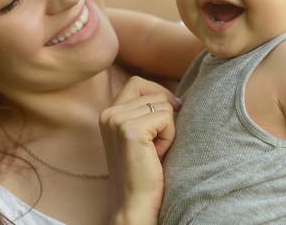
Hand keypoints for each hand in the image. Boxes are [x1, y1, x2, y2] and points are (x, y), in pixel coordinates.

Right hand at [99, 76, 181, 224]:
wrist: (135, 203)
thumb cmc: (144, 171)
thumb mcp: (140, 135)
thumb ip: (147, 112)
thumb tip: (177, 97)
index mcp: (108, 113)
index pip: (138, 82)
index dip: (158, 93)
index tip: (168, 115)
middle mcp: (109, 113)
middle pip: (154, 92)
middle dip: (165, 116)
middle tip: (156, 144)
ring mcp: (118, 121)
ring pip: (163, 104)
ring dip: (168, 128)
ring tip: (155, 151)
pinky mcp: (131, 130)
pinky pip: (167, 117)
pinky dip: (169, 136)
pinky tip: (157, 155)